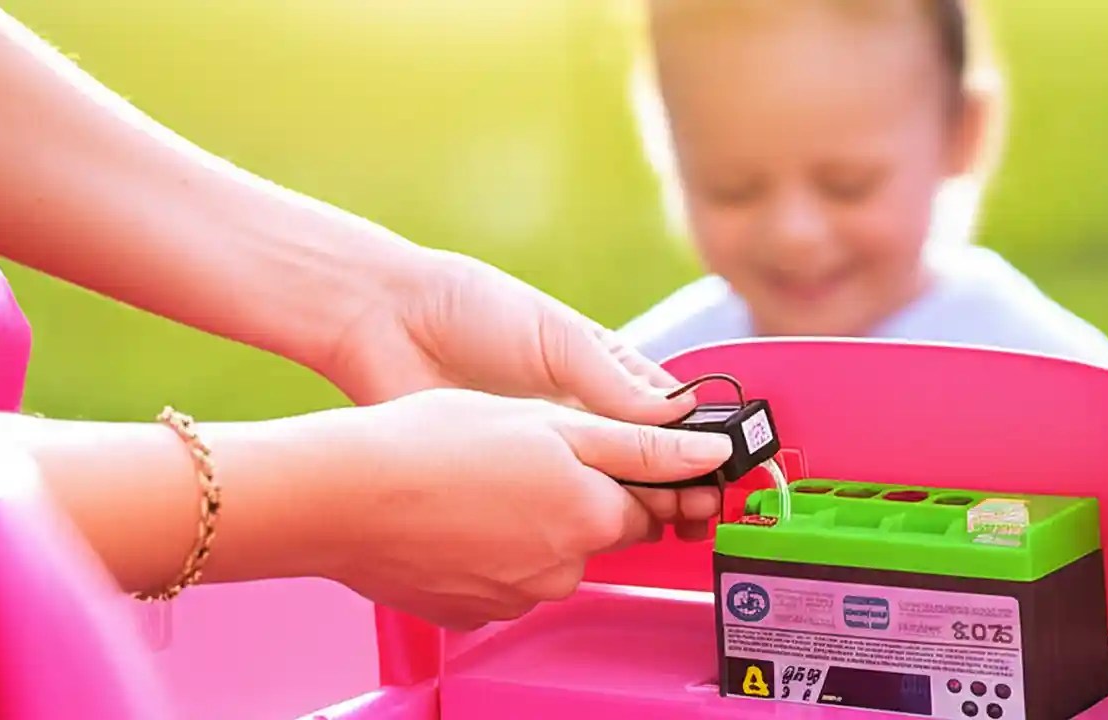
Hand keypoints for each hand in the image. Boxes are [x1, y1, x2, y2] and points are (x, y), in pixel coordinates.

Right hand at [292, 389, 731, 630]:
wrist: (340, 496)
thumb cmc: (434, 444)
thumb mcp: (548, 423)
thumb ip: (638, 447)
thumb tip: (709, 455)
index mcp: (589, 518)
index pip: (644, 508)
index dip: (626, 479)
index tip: (596, 460)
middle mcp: (562, 570)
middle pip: (593, 536)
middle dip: (574, 502)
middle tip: (519, 459)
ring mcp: (514, 598)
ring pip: (544, 559)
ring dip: (527, 526)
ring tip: (473, 485)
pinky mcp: (469, 613)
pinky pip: (497, 580)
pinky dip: (485, 553)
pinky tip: (451, 519)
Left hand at [317, 248, 721, 537]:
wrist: (387, 325)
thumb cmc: (473, 311)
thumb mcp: (555, 337)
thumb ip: (612, 381)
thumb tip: (676, 416)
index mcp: (602, 372)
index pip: (666, 417)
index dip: (696, 445)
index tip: (719, 472)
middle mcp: (579, 415)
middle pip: (641, 463)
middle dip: (674, 488)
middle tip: (697, 513)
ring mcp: (544, 450)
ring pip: (601, 491)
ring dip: (632, 511)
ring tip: (661, 527)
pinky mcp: (506, 477)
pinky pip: (550, 507)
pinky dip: (577, 523)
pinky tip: (595, 534)